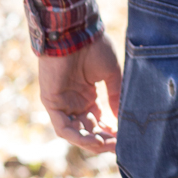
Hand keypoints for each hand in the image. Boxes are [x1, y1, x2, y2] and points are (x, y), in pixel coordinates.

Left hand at [38, 33, 122, 153]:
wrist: (76, 32)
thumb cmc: (93, 47)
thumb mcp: (110, 73)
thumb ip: (114, 95)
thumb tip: (120, 118)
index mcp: (87, 95)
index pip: (99, 121)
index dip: (111, 132)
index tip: (125, 138)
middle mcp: (74, 103)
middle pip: (89, 130)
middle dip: (104, 140)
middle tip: (120, 145)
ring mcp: (62, 104)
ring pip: (76, 133)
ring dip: (92, 142)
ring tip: (109, 145)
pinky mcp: (52, 103)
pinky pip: (63, 128)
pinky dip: (78, 137)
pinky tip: (94, 140)